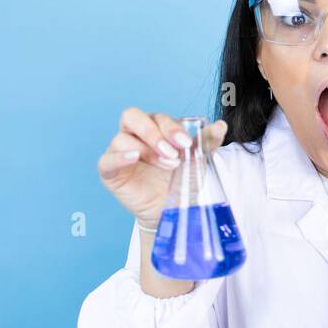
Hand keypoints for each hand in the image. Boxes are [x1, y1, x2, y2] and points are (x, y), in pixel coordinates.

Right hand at [97, 107, 227, 227]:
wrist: (172, 210)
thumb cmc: (181, 181)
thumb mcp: (196, 160)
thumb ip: (206, 142)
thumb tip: (220, 126)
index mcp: (153, 127)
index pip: (156, 117)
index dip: (171, 127)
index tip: (187, 143)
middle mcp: (133, 135)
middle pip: (132, 117)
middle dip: (155, 133)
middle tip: (174, 152)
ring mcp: (119, 152)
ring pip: (122, 138)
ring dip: (147, 150)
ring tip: (168, 166)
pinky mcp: (110, 172)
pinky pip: (106, 160)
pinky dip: (119, 157)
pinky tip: (134, 158)